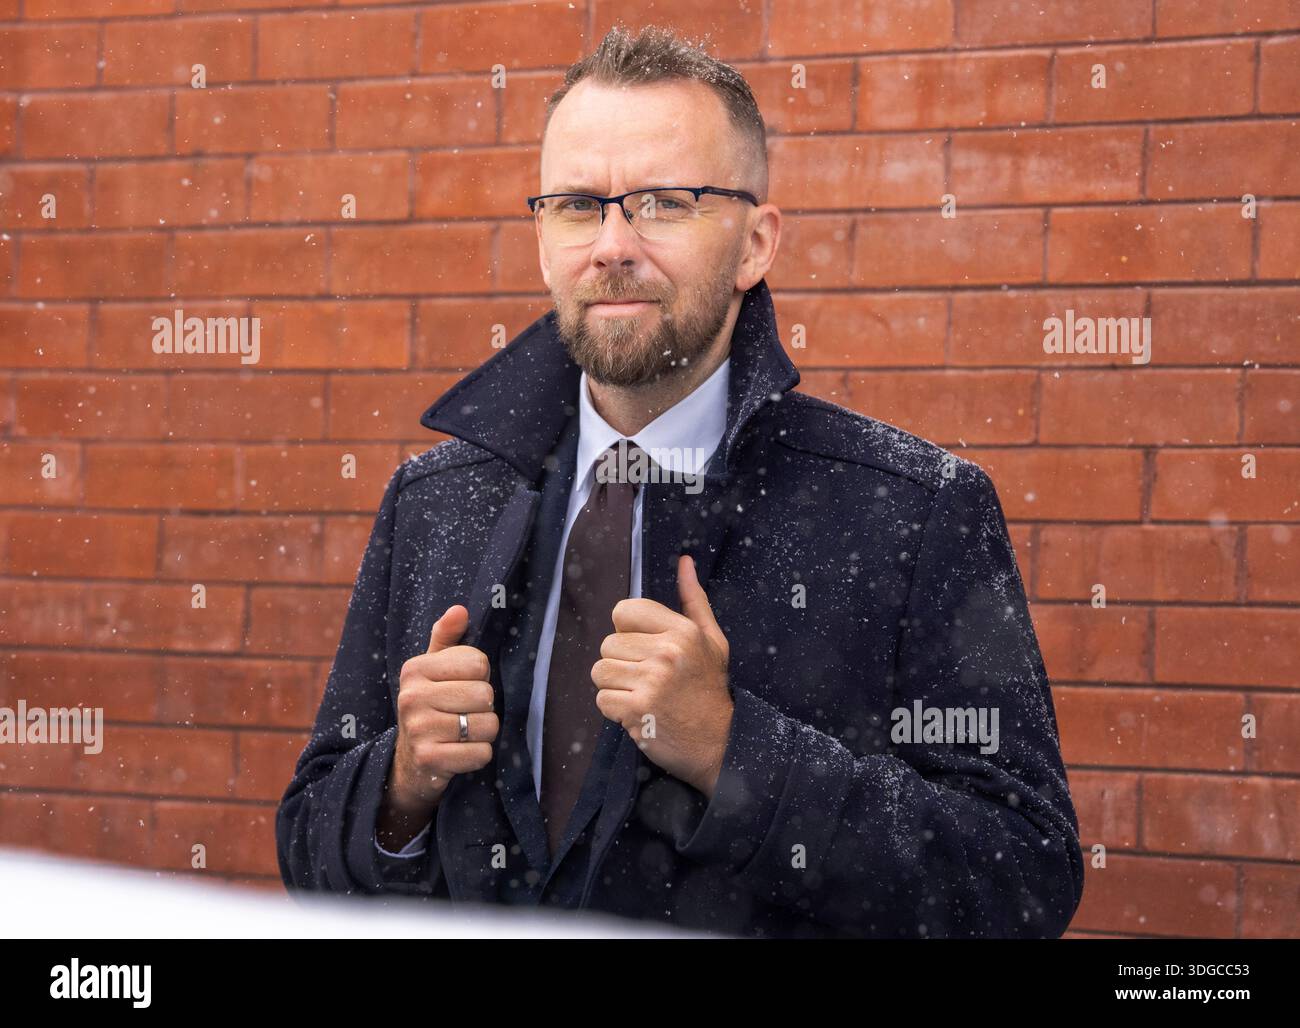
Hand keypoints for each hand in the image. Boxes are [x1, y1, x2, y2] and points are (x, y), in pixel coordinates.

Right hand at [383, 605, 498, 827]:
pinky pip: (481, 753)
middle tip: (463, 713)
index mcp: (415, 669)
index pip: (478, 662)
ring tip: (462, 733)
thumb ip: (447, 638)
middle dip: (484, 707)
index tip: (461, 687)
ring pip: (488, 725)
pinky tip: (460, 752)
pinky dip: (479, 755)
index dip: (480, 677)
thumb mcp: (434, 669)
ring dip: (484, 733)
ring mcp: (418, 729)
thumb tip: (459, 610)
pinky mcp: (429, 759)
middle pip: (485, 694)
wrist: (410, 761)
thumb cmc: (431, 705)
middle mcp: (410, 697)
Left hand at [592, 554, 733, 796]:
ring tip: (641, 695)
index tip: (645, 649)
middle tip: (646, 679)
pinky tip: (639, 713)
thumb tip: (685, 562)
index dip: (628, 631)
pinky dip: (615, 710)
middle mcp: (666, 653)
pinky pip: (602, 699)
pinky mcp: (637, 710)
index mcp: (682, 631)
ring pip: (600, 671)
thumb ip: (693, 600)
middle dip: (621, 663)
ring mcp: (651, 682)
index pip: (624, 611)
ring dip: (615, 687)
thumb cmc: (710, 688)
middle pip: (608, 644)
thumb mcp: (711, 639)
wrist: (721, 742)